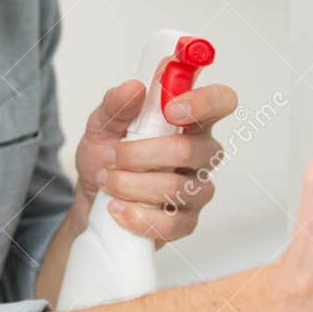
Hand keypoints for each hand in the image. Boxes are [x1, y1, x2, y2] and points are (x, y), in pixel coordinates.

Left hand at [73, 78, 239, 245]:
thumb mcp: (101, 124)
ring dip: (131, 184)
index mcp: (188, 121)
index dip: (204, 102)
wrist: (91, 199)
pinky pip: (171, 224)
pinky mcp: (186, 221)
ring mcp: (196, 189)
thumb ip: (116, 104)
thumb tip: (134, 87)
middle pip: (192, 151)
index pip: (220, 101)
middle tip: (112, 156)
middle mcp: (200, 153)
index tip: (170, 108)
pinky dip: (136, 215)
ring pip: (176, 188)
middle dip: (141, 154)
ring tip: (108, 180)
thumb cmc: (106, 157)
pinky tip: (118, 208)